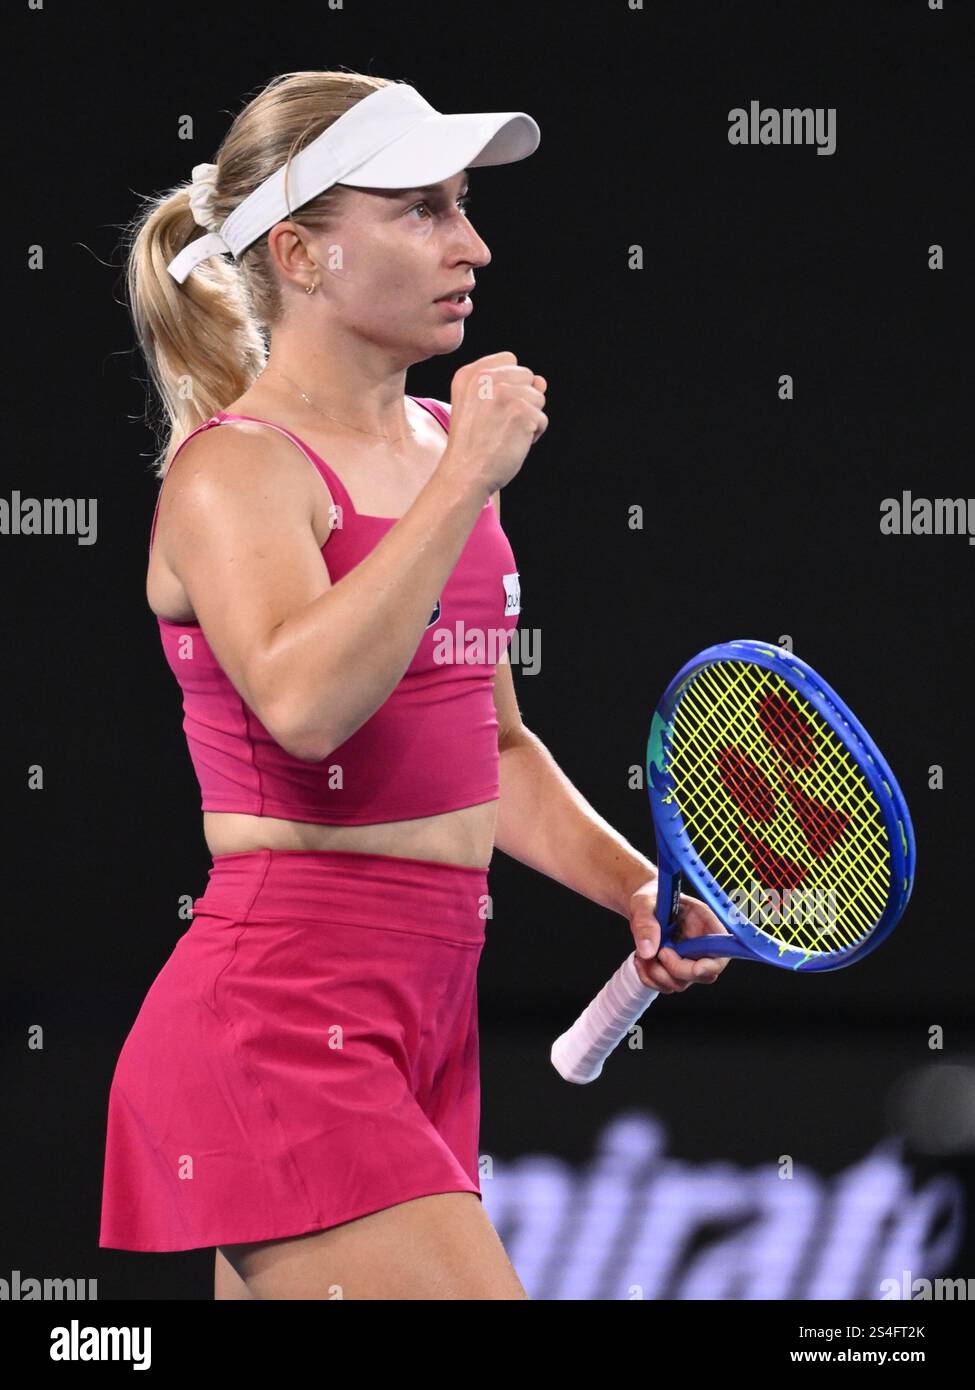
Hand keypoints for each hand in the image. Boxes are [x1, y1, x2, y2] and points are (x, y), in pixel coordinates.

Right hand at [441, 352, 547, 495]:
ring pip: (538, 398)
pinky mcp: (522, 411)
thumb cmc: (472, 445)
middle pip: (527, 377)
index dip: (510, 385)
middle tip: (498, 424)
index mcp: (470, 374)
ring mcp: (505, 393)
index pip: (509, 361)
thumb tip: (541, 381)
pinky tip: (513, 443)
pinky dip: (532, 435)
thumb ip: (508, 386)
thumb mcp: (477, 407)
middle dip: (522, 401)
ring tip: (504, 434)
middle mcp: (486, 378)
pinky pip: (542, 419)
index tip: (493, 408)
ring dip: (528, 419)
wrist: (464, 473)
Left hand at [626, 878, 732, 991]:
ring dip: (656, 974)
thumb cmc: (651, 900)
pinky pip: (665, 986)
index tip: (693, 966)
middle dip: (674, 970)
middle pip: (702, 974)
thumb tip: (648, 951)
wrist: (643, 908)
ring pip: (680, 984)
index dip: (710, 965)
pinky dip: (649, 978)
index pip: (721, 952)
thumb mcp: (644, 903)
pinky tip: (641, 960)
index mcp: (705, 923)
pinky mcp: (675, 971)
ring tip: (641, 953)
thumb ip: (646, 923)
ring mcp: (690, 961)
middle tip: (656, 952)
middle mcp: (702, 945)